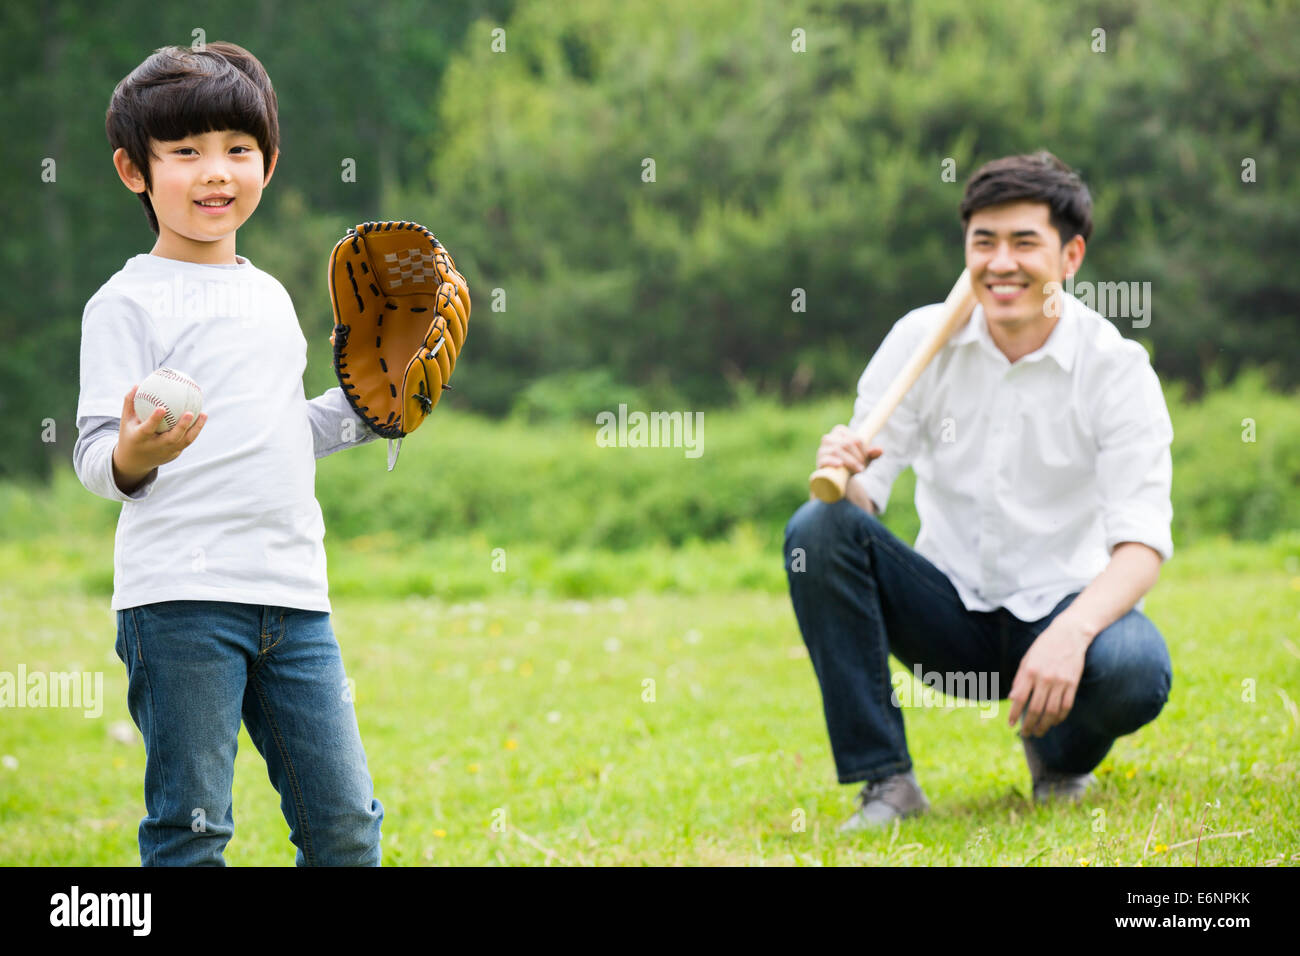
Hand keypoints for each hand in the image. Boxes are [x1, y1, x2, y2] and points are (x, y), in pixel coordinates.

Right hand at [112, 384, 207, 489]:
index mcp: (140, 439)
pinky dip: (195, 431)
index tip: (162, 408)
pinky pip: (186, 442)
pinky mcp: (174, 454)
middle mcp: (154, 447)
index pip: (147, 430)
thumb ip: (130, 403)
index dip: (154, 420)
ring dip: (196, 428)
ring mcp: (166, 452)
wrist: (134, 461)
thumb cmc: (130, 435)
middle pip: (171, 439)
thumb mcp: (126, 421)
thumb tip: (138, 384)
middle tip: (189, 412)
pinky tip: (201, 419)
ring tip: (204, 414)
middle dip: (182, 427)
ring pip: (184, 442)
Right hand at [816, 424, 881, 473]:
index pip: (855, 438)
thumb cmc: (852, 464)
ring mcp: (822, 449)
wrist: (838, 479)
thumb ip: (872, 453)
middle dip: (857, 457)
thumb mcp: (863, 458)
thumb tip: (880, 450)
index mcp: (839, 431)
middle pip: (847, 443)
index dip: (863, 450)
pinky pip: (825, 458)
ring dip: (850, 461)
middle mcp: (828, 437)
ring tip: (858, 470)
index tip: (866, 460)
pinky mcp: (819, 461)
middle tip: (863, 468)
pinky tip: (840, 465)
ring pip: (837, 450)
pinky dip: (833, 461)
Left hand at [1006, 616, 1090, 736]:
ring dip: (1044, 725)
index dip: (1014, 714)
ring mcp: (1060, 682)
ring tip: (1039, 732)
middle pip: (1036, 709)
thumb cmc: (1044, 647)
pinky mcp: (1073, 684)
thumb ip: (1020, 679)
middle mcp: (1045, 678)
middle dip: (1029, 725)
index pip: (1019, 698)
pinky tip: (1053, 722)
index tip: (1011, 725)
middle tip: (1026, 734)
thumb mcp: (1027, 659)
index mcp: (1030, 671)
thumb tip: (1012, 698)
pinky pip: (1066, 706)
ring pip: (1052, 711)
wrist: (1069, 635)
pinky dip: (1059, 717)